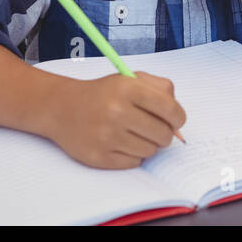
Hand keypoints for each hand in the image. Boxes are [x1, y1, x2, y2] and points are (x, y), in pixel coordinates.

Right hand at [47, 72, 185, 168]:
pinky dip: (133, 156)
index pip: (170, 109)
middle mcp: (117, 111)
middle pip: (163, 134)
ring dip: (148, 144)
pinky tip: (121, 143)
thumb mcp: (131, 79)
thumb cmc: (103, 94)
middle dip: (164, 133)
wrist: (62, 107)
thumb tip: (178, 122)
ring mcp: (107, 136)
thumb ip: (162, 91)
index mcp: (128, 88)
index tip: (176, 121)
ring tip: (134, 133)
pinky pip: (134, 163)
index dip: (179, 118)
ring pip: (150, 151)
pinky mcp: (99, 157)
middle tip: (154, 129)